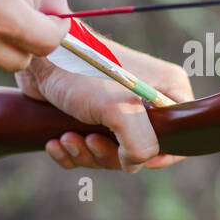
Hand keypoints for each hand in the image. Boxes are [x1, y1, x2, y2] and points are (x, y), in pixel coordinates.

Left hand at [15, 3, 193, 172]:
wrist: (38, 55)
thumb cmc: (82, 71)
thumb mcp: (120, 110)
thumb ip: (141, 144)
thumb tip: (133, 165)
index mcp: (166, 90)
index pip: (181, 134)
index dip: (159, 155)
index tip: (130, 156)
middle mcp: (146, 99)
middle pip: (142, 150)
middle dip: (110, 155)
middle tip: (90, 141)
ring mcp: (117, 109)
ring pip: (112, 154)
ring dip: (86, 154)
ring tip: (67, 138)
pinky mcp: (89, 116)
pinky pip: (88, 149)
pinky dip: (71, 152)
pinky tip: (56, 142)